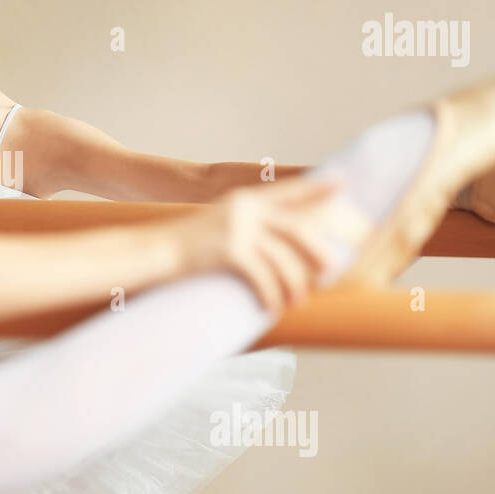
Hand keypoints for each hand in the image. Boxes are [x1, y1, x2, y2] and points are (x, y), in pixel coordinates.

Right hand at [174, 176, 368, 312]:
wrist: (152, 252)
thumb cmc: (183, 246)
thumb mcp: (216, 224)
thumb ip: (246, 226)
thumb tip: (277, 245)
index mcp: (243, 199)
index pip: (288, 191)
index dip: (316, 188)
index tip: (343, 185)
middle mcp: (244, 208)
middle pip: (296, 228)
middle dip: (316, 252)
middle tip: (329, 271)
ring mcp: (237, 228)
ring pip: (282, 258)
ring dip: (293, 284)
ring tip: (297, 301)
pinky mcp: (230, 250)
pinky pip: (263, 277)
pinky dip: (270, 296)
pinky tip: (271, 308)